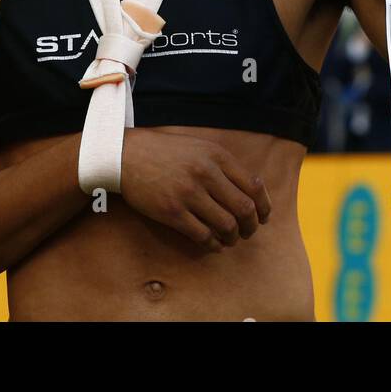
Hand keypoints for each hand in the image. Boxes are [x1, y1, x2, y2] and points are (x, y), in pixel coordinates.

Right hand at [119, 128, 271, 251]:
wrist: (126, 155)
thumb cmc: (166, 152)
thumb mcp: (200, 147)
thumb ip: (224, 165)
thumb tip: (252, 190)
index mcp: (217, 156)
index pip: (254, 186)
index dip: (264, 206)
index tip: (264, 217)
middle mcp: (206, 174)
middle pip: (244, 209)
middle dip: (252, 226)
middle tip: (249, 232)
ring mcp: (189, 194)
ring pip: (226, 225)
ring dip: (233, 237)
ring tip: (231, 239)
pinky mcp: (172, 212)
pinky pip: (202, 236)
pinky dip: (213, 244)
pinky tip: (213, 244)